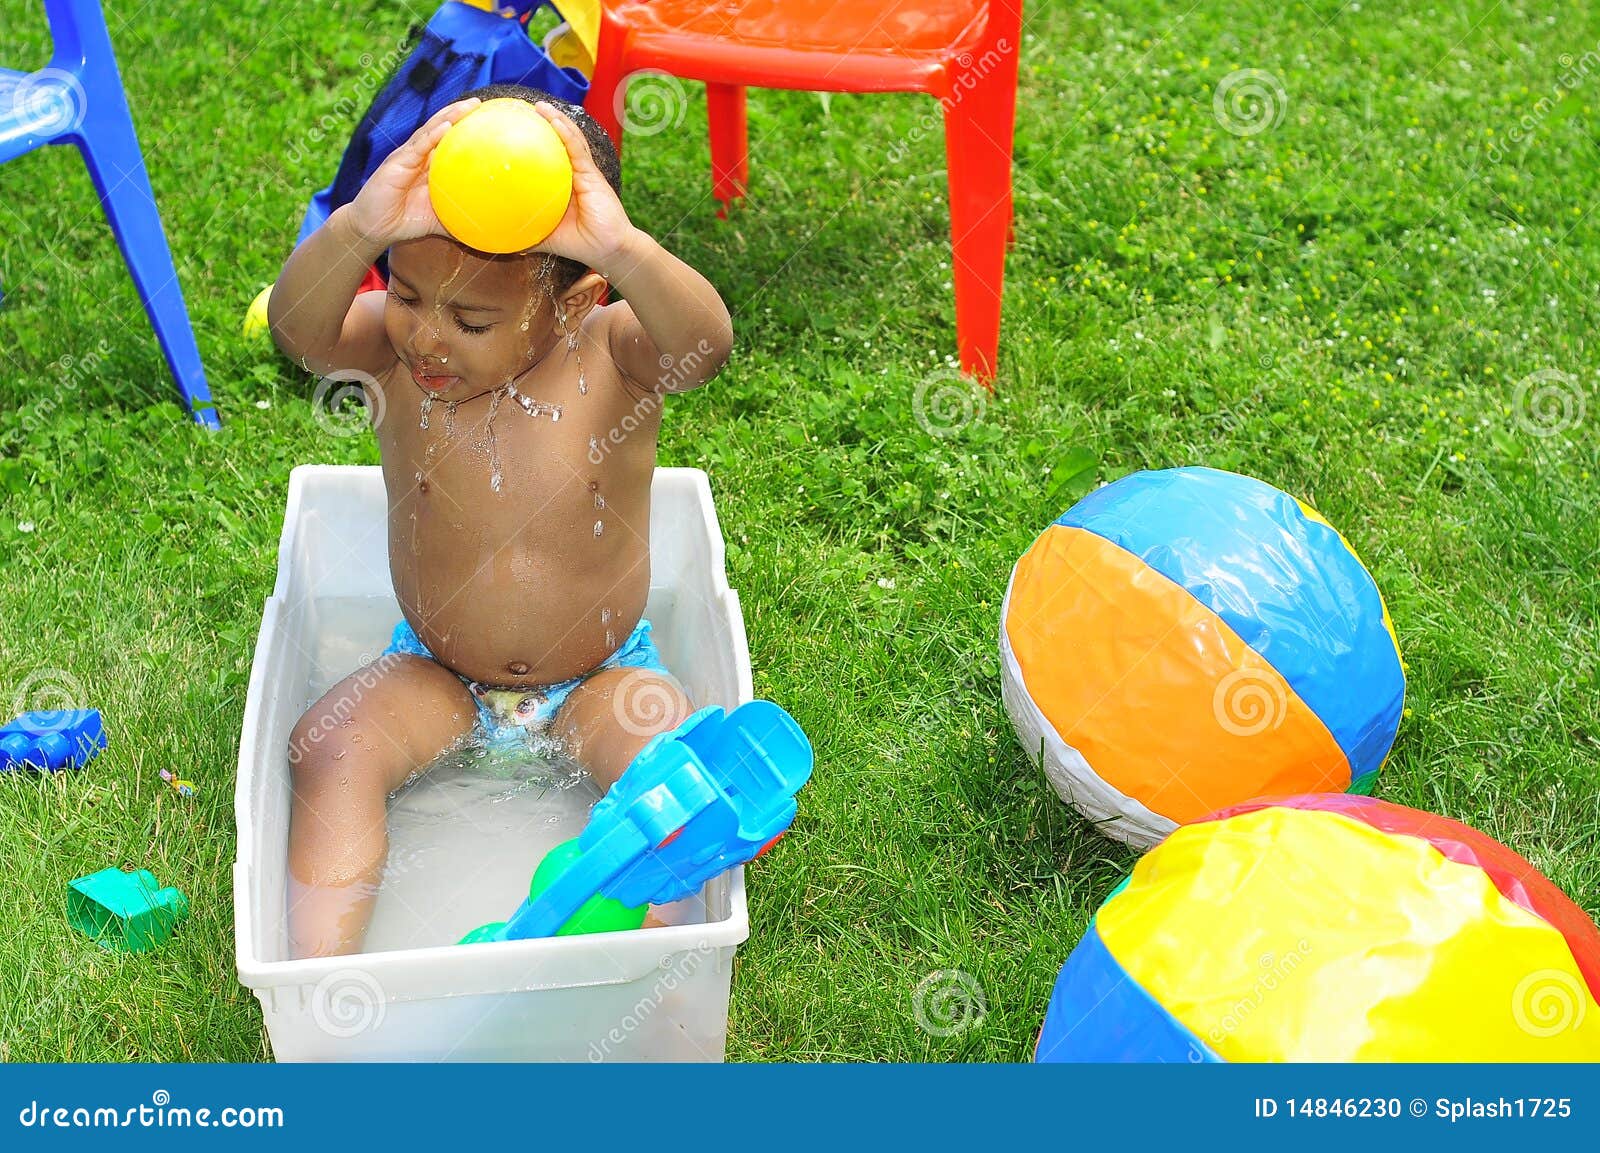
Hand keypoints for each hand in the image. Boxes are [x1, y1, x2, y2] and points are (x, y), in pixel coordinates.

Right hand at [343, 98, 481, 246]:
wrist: (375, 228)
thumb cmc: (406, 221)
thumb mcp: (439, 219)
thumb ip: (460, 217)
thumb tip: (487, 228)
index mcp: (428, 165)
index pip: (448, 141)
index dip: (464, 128)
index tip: (486, 118)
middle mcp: (418, 156)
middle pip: (440, 128)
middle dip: (458, 113)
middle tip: (479, 103)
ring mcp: (407, 156)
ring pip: (430, 131)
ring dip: (449, 116)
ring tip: (467, 106)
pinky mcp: (397, 163)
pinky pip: (418, 146)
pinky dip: (432, 135)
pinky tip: (446, 126)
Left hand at [525, 101, 637, 268]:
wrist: (609, 251)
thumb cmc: (581, 244)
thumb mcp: (547, 237)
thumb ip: (528, 232)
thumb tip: (503, 237)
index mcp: (563, 186)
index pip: (548, 158)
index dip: (535, 143)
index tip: (516, 131)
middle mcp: (573, 174)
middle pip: (559, 142)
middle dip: (545, 124)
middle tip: (524, 109)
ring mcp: (584, 172)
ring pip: (570, 139)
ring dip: (556, 120)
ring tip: (539, 106)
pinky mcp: (592, 175)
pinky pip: (577, 150)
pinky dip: (567, 133)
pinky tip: (555, 120)